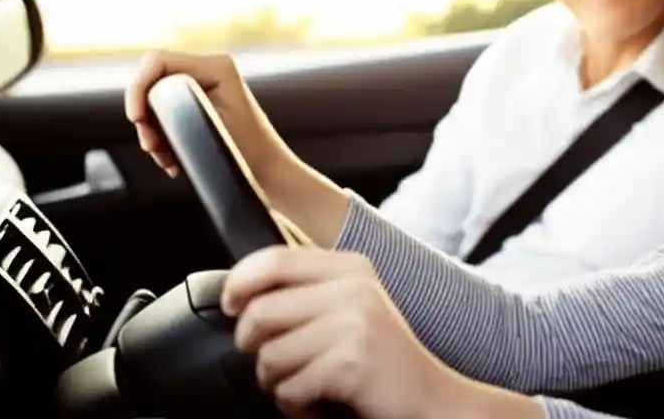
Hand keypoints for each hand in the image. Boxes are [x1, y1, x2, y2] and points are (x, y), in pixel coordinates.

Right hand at [125, 50, 290, 179]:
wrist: (269, 173)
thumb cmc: (247, 154)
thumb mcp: (209, 128)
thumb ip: (175, 113)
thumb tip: (146, 112)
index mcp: (216, 66)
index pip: (157, 62)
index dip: (137, 87)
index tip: (136, 120)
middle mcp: (208, 69)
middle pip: (152, 81)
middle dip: (146, 117)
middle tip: (152, 147)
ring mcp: (204, 86)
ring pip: (155, 101)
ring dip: (153, 132)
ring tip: (166, 160)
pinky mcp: (199, 104)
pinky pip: (165, 114)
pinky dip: (162, 138)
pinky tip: (172, 160)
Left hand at [224, 247, 494, 418]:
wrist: (432, 400)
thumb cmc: (384, 362)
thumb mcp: (352, 309)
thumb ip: (308, 294)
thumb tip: (240, 296)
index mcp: (351, 268)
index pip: (274, 259)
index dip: (239, 283)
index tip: (231, 307)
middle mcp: (354, 287)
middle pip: (260, 311)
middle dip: (255, 349)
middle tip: (281, 364)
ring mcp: (355, 322)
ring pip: (268, 356)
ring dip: (279, 383)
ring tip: (309, 384)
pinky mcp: (352, 360)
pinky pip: (289, 389)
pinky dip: (296, 406)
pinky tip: (321, 402)